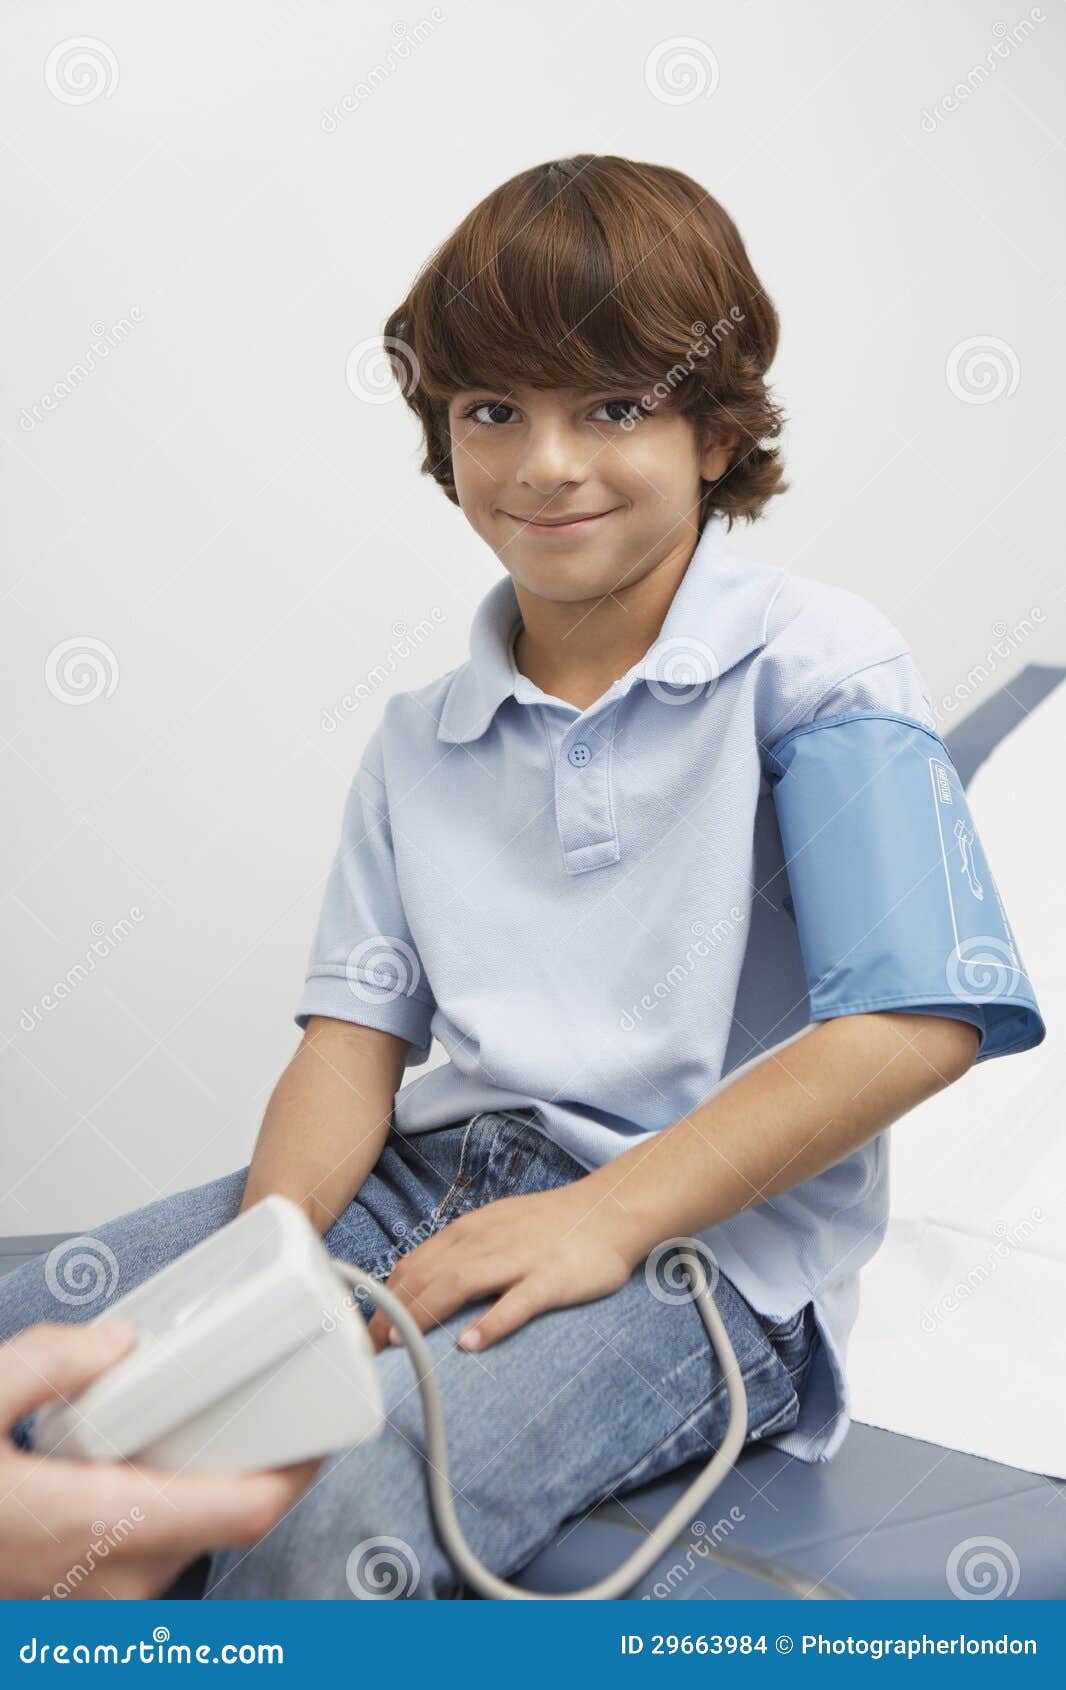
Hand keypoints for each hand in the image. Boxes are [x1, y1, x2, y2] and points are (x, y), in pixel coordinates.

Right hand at [0, 1321, 318, 1599]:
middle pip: (226, 1517)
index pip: (243, 1512)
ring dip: (204, 1480)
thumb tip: (114, 1341)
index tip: (323, 1421)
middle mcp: (112, 1579)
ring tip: (193, 1415)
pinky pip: (153, 1552)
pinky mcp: (84, 1608)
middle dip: (251, 1455)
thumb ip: (43, 1364)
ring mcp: (99, 1605)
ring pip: (190, 1536)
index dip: (299, 1467)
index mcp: (99, 1525)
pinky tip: (138, 1458)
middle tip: (258, 1393)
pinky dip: (164, 1503)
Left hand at [366, 1181, 645, 1353]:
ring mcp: (519, 1258)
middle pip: (427, 1275)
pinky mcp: (552, 1278)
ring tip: (401, 1345)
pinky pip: (519, 1301)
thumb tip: (419, 1287)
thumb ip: (460, 1254)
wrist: (609, 1210)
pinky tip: (471, 1344)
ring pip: (461, 1283)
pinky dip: (492, 1322)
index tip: (363, 1329)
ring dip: (425, 1313)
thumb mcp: (495, 1229)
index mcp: (470, 1231)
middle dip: (392, 1312)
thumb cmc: (550, 1227)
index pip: (414, 1263)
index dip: (384, 1297)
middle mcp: (487, 1241)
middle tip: (368, 1350)